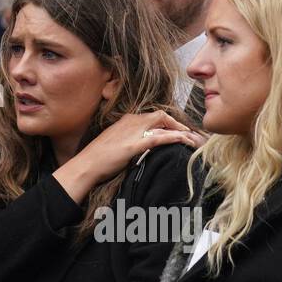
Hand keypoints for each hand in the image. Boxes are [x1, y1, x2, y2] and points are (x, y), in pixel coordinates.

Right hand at [53, 110, 204, 203]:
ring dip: (182, 131)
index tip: (180, 131)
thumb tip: (142, 147)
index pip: (154, 116)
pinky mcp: (134, 144)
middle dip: (179, 125)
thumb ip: (130, 142)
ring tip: (194, 141)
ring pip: (164, 124)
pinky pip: (159, 137)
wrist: (86, 164)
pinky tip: (185, 141)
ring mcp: (133, 131)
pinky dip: (175, 137)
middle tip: (192, 136)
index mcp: (127, 120)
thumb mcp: (117, 144)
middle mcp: (132, 121)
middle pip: (162, 116)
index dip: (169, 123)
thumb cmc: (99, 158)